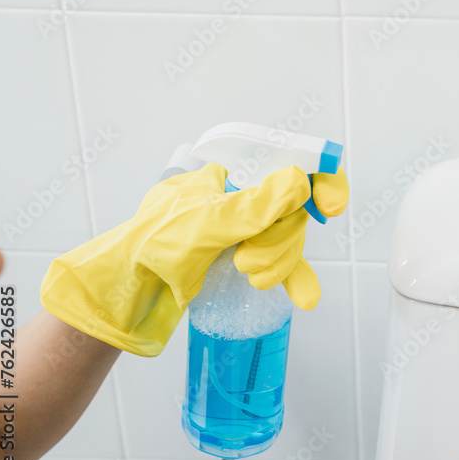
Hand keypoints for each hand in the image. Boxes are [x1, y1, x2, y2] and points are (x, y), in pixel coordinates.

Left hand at [40, 163, 347, 356]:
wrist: (129, 289)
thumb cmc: (154, 246)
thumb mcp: (206, 223)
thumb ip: (255, 205)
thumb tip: (300, 183)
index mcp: (233, 172)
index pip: (290, 162)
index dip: (320, 180)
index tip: (330, 206)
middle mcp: (245, 195)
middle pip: (296, 210)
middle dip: (282, 239)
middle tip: (248, 259)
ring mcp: (248, 227)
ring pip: (291, 238)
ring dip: (280, 262)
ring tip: (249, 276)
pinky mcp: (249, 256)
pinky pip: (286, 263)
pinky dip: (297, 278)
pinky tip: (305, 297)